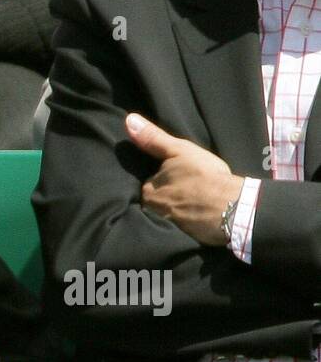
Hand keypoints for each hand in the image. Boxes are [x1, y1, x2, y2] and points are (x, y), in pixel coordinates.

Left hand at [126, 113, 242, 246]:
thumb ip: (153, 139)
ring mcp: (165, 227)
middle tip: (189, 189)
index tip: (179, 176)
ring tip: (193, 202)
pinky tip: (196, 217)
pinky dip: (185, 223)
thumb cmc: (205, 176)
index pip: (149, 183)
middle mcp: (151, 213)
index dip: (164, 178)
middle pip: (155, 200)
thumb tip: (128, 121)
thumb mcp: (179, 150)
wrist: (232, 207)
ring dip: (177, 209)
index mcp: (147, 193)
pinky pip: (177, 229)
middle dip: (168, 195)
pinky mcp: (179, 240)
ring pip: (166, 214)